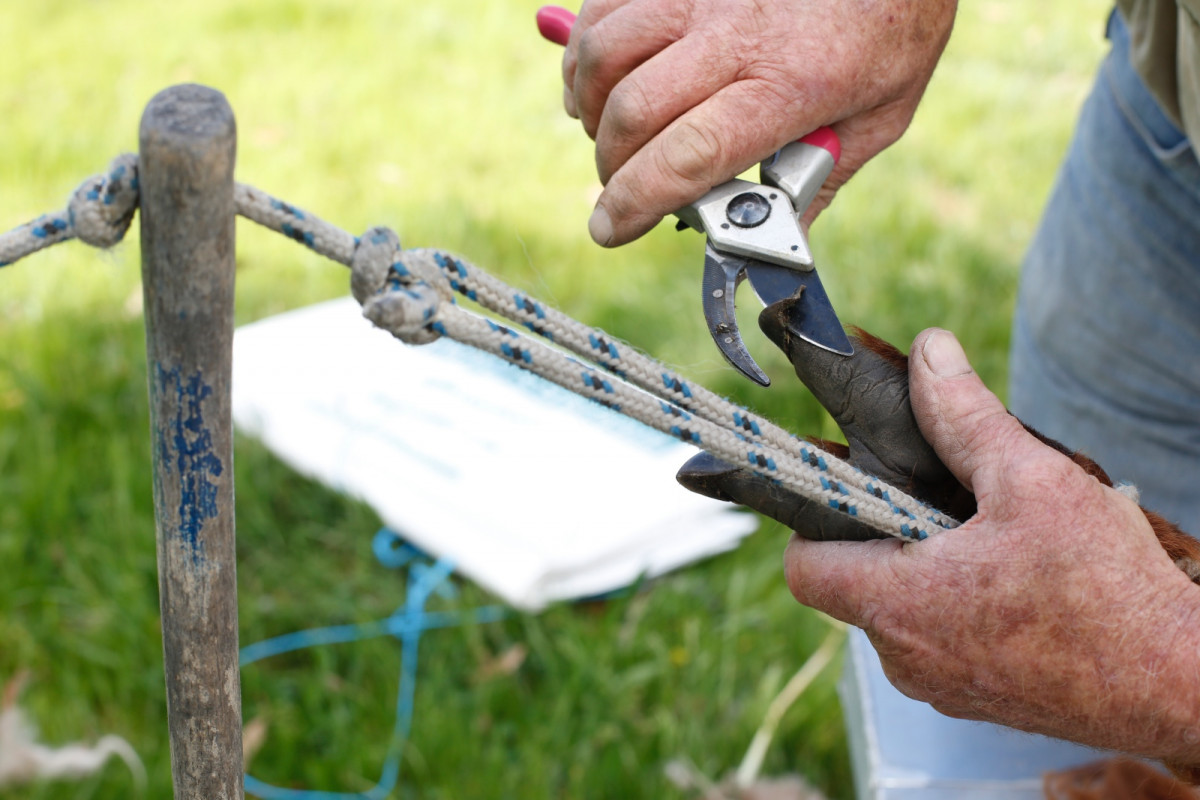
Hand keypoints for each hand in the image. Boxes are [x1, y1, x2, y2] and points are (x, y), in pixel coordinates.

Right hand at [561, 0, 957, 245]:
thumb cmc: (891, 24)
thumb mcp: (880, 115)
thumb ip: (820, 179)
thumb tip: (767, 239)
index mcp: (791, 84)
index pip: (691, 155)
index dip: (636, 201)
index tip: (610, 229)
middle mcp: (736, 32)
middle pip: (633, 112)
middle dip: (612, 168)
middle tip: (622, 188)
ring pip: (604, 55)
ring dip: (590, 108)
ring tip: (609, 132)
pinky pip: (603, 7)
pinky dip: (585, 51)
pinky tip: (602, 78)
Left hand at [683, 315, 1199, 767]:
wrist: (1178, 687)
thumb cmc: (1109, 595)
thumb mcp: (1033, 481)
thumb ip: (965, 417)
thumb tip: (929, 354)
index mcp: (898, 604)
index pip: (802, 566)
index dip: (812, 520)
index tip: (847, 487)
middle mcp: (904, 657)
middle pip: (853, 579)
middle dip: (885, 530)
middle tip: (938, 495)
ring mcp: (941, 685)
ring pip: (900, 607)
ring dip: (928, 564)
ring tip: (989, 534)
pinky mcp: (977, 696)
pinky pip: (941, 636)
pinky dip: (960, 600)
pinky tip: (1014, 574)